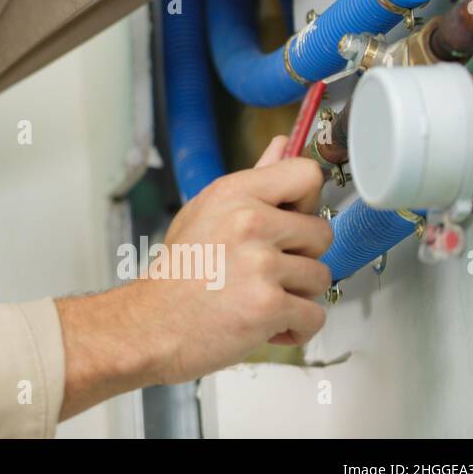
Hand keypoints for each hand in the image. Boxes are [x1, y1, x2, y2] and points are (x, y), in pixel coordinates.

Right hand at [134, 136, 330, 382]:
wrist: (150, 323)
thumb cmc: (177, 272)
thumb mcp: (206, 212)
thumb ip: (253, 180)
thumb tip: (281, 145)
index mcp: (234, 193)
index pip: (307, 174)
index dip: (305, 202)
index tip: (289, 221)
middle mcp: (250, 222)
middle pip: (322, 233)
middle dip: (301, 258)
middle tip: (263, 271)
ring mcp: (261, 264)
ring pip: (321, 278)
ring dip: (296, 295)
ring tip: (257, 297)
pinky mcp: (269, 305)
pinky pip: (315, 316)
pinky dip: (293, 328)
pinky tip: (263, 323)